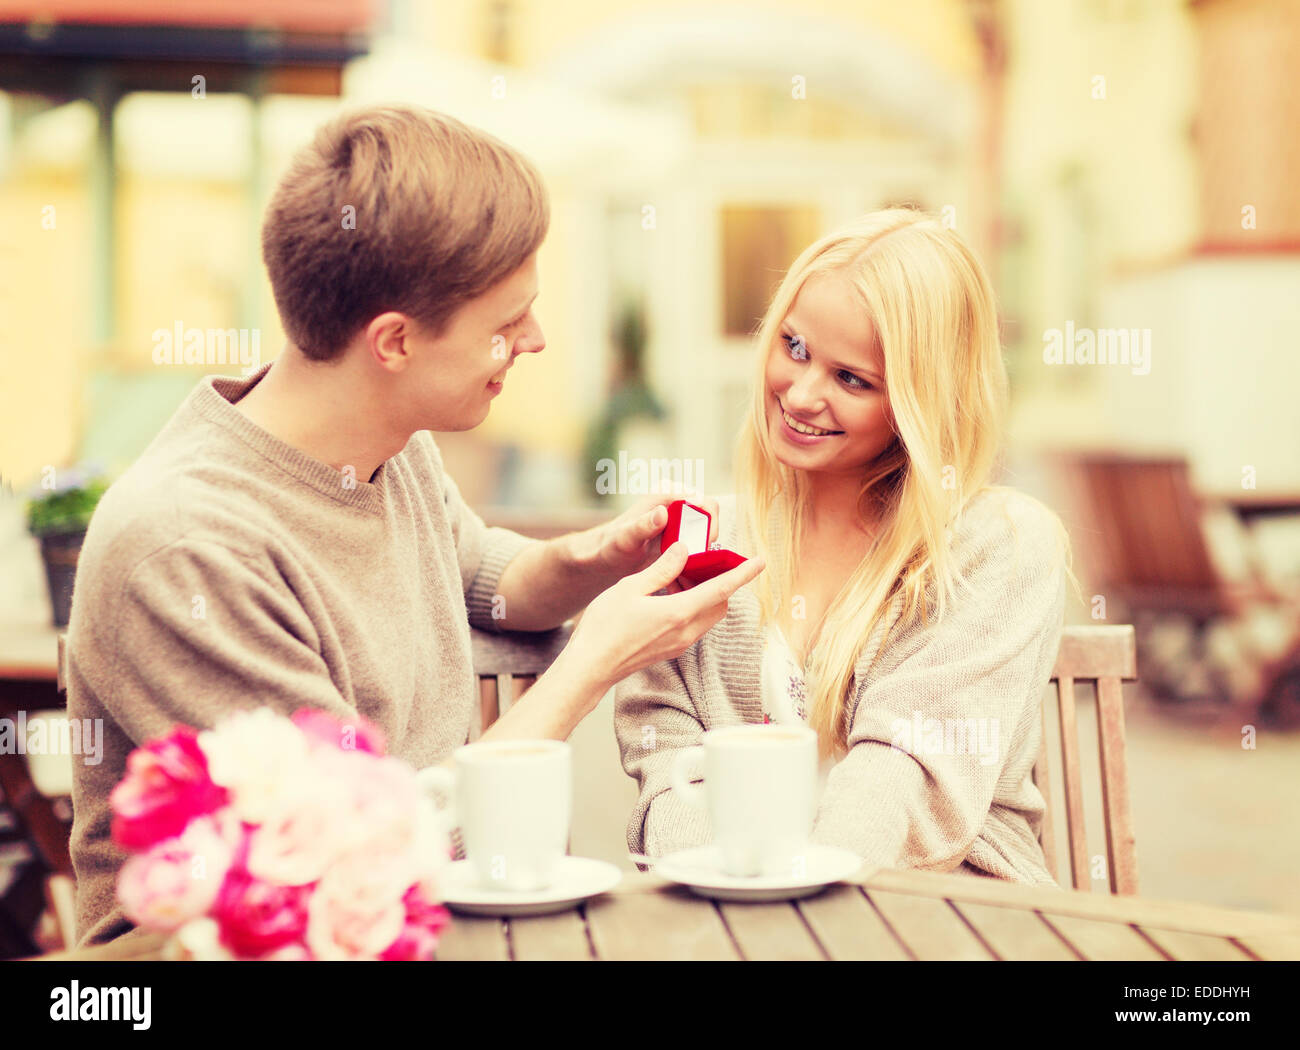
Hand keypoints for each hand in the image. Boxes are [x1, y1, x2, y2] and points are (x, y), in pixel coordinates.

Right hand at [564, 539, 764, 691]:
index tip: (760, 561)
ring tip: (679, 576)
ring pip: (708, 614)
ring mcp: (680, 643)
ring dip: (705, 594)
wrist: (591, 667)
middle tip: (701, 562)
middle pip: (720, 602)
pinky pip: (694, 624)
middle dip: (720, 581)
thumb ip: (662, 568)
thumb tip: (684, 550)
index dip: (743, 573)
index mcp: (680, 612)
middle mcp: (686, 630)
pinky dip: (692, 606)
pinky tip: (669, 595)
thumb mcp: (631, 588)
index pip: (722, 589)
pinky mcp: (672, 649)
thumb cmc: (605, 627)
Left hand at [569, 494, 720, 589]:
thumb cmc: (613, 544)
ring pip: (709, 537)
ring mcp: (684, 520)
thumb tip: (662, 513)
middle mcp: (679, 503)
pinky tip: (680, 580)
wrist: (610, 556)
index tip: (699, 550)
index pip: (703, 503)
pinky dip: (694, 565)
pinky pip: (701, 549)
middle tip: (690, 567)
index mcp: (666, 494)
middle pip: (711, 521)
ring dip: (701, 558)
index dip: (708, 526)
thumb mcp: (626, 538)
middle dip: (705, 545)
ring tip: (683, 577)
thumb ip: (642, 526)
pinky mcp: (685, 537)